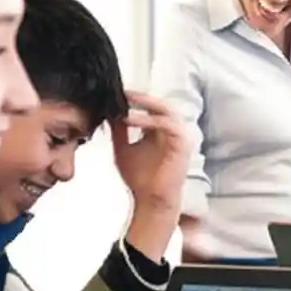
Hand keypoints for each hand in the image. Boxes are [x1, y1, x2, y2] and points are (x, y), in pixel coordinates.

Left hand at [112, 92, 188, 214]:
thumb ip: (118, 131)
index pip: (151, 107)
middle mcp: (172, 131)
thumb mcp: (123, 149)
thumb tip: (109, 113)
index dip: (136, 99)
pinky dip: (149, 120)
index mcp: (160, 131)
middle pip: (161, 104)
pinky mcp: (182, 144)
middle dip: (141, 96)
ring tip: (127, 99)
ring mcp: (179, 137)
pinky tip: (131, 118)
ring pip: (167, 110)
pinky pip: (167, 125)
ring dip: (147, 103)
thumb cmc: (140, 178)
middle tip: (122, 91)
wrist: (150, 200)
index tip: (116, 93)